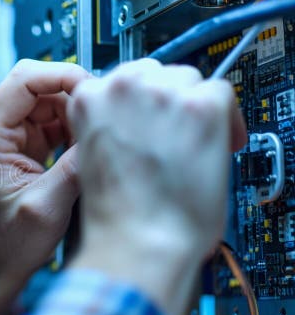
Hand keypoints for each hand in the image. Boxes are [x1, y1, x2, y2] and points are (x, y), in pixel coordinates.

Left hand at [0, 60, 90, 314]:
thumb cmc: (10, 244)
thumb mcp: (48, 206)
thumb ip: (75, 166)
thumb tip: (106, 131)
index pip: (25, 79)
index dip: (64, 76)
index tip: (96, 91)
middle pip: (39, 83)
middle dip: (75, 93)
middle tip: (105, 113)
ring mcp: (9, 135)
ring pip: (50, 100)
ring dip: (78, 112)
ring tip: (100, 135)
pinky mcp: (24, 146)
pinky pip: (54, 121)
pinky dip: (75, 128)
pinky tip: (90, 146)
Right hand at [67, 59, 246, 314]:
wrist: (138, 241)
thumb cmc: (115, 215)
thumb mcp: (94, 157)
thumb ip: (112, 127)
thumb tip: (142, 119)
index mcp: (88, 100)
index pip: (119, 80)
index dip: (139, 103)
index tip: (150, 119)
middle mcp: (122, 88)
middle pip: (156, 73)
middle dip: (167, 101)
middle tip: (176, 135)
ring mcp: (163, 94)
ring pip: (189, 80)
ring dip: (194, 107)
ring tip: (196, 144)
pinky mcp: (201, 106)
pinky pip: (222, 93)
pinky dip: (227, 120)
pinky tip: (219, 147)